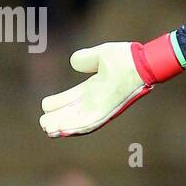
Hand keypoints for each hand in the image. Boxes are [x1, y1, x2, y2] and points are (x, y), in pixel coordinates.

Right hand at [39, 35, 183, 137]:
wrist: (141, 62)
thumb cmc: (126, 58)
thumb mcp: (100, 55)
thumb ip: (86, 59)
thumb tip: (74, 63)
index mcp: (94, 88)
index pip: (72, 99)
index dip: (59, 103)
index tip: (45, 106)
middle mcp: (97, 100)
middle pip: (73, 113)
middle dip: (58, 119)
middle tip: (43, 123)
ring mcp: (102, 107)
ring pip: (79, 122)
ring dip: (63, 126)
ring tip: (47, 129)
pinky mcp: (107, 111)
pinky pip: (89, 123)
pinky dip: (74, 127)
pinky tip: (60, 130)